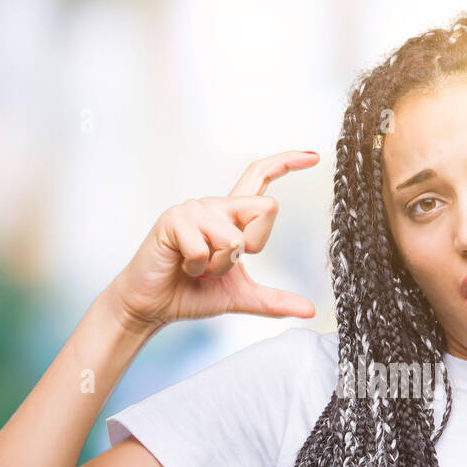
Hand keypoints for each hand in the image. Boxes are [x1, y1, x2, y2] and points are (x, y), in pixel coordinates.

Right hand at [108, 150, 318, 329]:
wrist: (154, 306)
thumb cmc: (191, 293)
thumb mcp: (241, 296)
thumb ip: (274, 301)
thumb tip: (308, 311)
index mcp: (231, 217)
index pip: (260, 178)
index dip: (287, 163)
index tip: (312, 155)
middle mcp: (215, 206)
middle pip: (266, 208)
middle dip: (252, 248)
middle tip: (221, 264)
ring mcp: (195, 209)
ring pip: (235, 238)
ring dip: (219, 266)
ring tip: (196, 268)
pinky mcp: (175, 219)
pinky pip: (205, 249)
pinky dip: (197, 268)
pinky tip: (181, 265)